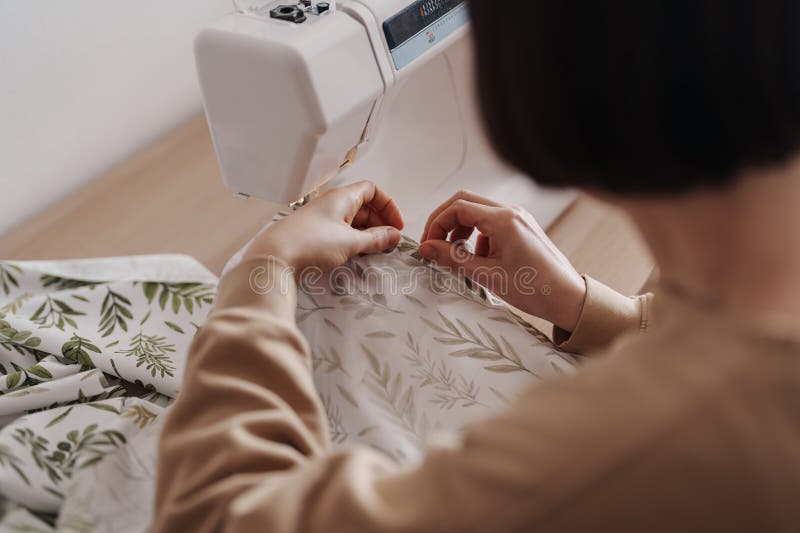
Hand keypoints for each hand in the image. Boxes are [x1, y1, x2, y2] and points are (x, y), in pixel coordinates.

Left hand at [242, 181, 403, 271]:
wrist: (275, 255)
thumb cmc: (311, 242)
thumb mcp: (351, 242)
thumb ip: (376, 239)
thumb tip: (393, 236)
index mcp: (342, 197)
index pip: (372, 190)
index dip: (388, 206)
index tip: (396, 226)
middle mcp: (332, 203)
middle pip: (364, 206)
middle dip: (380, 222)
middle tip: (388, 242)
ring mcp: (322, 218)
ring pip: (353, 220)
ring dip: (367, 233)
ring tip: (375, 250)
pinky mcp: (314, 234)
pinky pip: (341, 232)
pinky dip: (353, 240)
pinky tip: (356, 253)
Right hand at [420, 191, 585, 331]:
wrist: (569, 299)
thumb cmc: (535, 289)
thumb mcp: (487, 275)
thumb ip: (453, 258)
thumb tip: (426, 248)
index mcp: (504, 219)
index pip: (458, 207)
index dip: (437, 224)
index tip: (427, 245)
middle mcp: (512, 212)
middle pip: (465, 202)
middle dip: (445, 222)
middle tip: (433, 244)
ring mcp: (518, 218)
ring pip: (477, 212)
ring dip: (460, 230)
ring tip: (455, 256)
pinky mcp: (522, 228)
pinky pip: (491, 223)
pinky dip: (477, 237)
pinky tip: (478, 260)